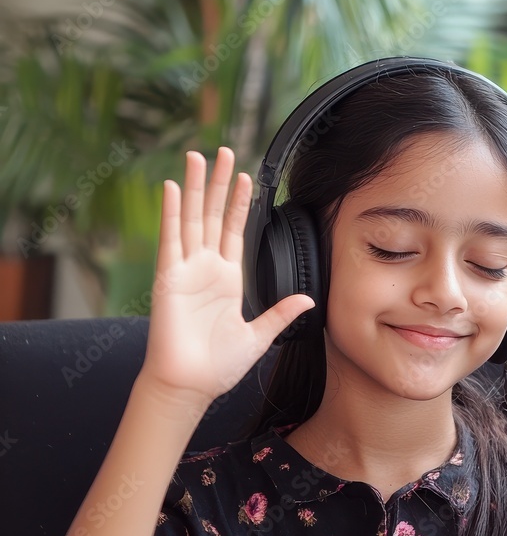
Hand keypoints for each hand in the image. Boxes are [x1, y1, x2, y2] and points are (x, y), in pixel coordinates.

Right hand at [140, 147, 313, 409]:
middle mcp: (206, 269)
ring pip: (191, 219)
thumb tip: (308, 299)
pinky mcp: (169, 279)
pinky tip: (174, 188)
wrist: (192, 385)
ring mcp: (186, 271)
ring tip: (197, 155)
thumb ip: (280, 313)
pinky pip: (171, 239)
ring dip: (195, 187)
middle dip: (218, 183)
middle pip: (212, 215)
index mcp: (228, 280)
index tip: (247, 177)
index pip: (234, 231)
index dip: (239, 204)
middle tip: (222, 150)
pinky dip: (171, 213)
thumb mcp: (259, 336)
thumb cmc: (218, 366)